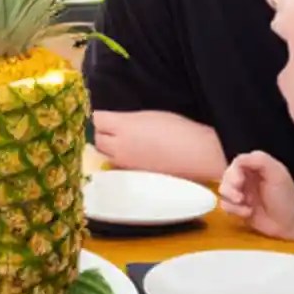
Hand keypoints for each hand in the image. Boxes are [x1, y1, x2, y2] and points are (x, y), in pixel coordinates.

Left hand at [91, 110, 226, 182]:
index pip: (96, 120)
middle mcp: (119, 147)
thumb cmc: (179, 130)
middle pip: (97, 139)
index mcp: (123, 127)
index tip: (104, 115)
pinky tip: (131, 156)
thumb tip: (113, 122)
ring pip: (105, 155)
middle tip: (111, 129)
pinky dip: (119, 161)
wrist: (197, 155)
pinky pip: (117, 168)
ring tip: (121, 143)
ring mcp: (125, 165)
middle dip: (101, 133)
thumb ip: (126, 120)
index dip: (98, 116)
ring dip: (108, 148)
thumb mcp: (149, 116)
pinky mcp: (132, 177)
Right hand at [217, 151, 293, 240]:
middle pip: (227, 175)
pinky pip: (225, 205)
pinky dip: (234, 209)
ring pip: (223, 190)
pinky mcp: (238, 208)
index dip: (234, 171)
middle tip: (240, 197)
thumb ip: (260, 160)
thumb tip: (238, 160)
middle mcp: (248, 178)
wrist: (289, 226)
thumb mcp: (277, 174)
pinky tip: (247, 213)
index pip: (238, 162)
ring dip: (231, 198)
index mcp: (258, 168)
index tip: (239, 181)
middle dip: (230, 186)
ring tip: (243, 204)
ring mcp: (242, 193)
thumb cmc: (286, 199)